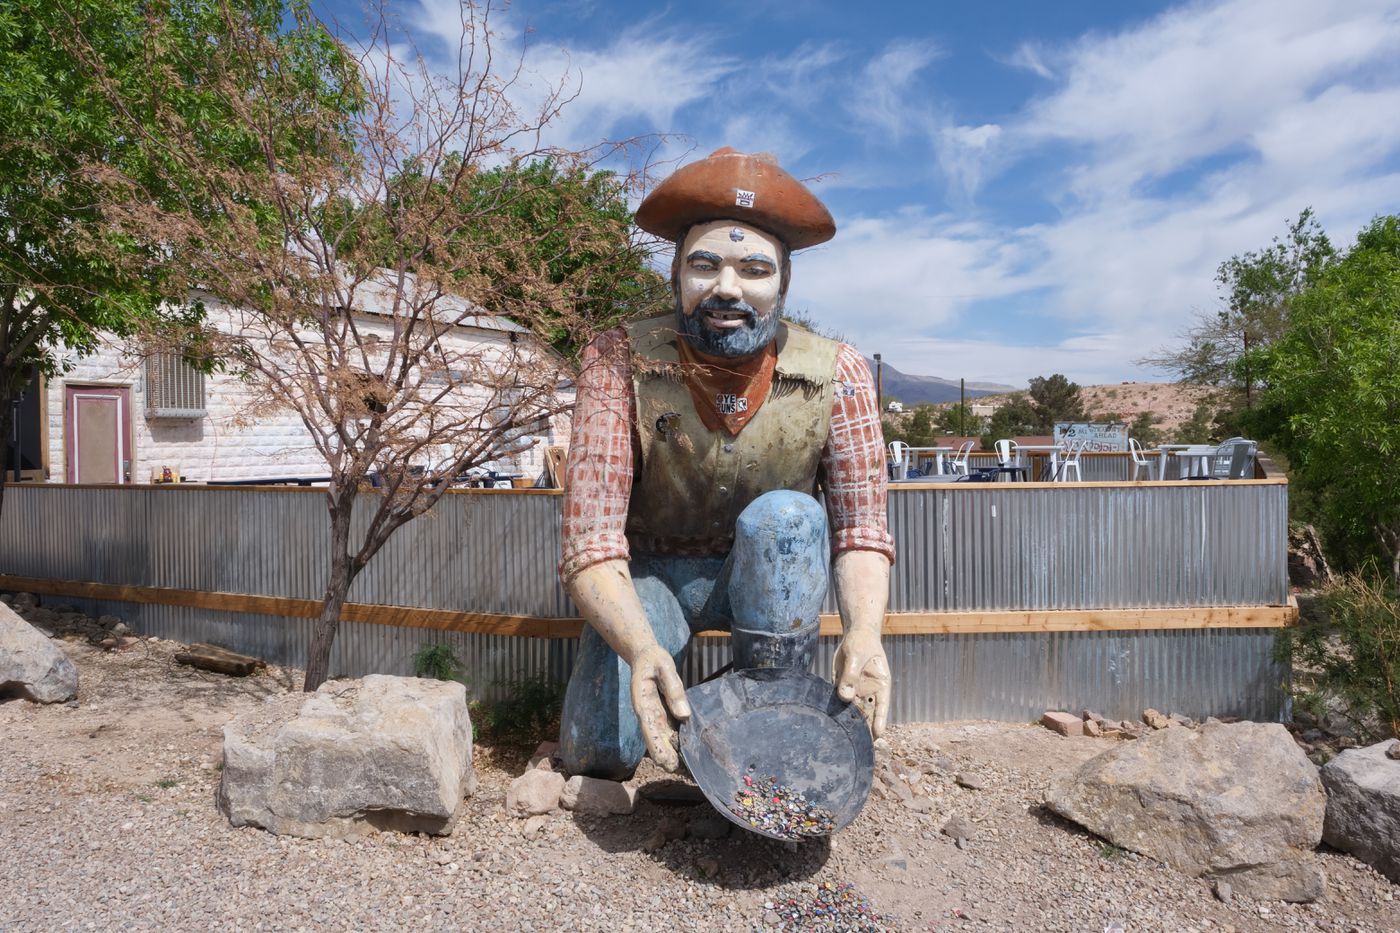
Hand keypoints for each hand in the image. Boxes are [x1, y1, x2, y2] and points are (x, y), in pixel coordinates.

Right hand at [628, 644, 690, 771]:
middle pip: (656, 740)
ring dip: (673, 753)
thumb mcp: (664, 667)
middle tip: (681, 773)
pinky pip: (669, 731)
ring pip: (663, 739)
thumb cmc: (653, 659)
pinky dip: (677, 742)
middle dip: (667, 757)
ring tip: (688, 769)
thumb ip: (673, 689)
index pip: (649, 729)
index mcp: (643, 703)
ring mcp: (654, 716)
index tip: (666, 763)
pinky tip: (689, 752)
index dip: (657, 747)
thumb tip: (684, 715)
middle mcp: (647, 714)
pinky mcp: (662, 715)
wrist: (645, 656)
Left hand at [832, 629, 890, 737]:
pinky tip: (829, 723)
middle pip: (867, 713)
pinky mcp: (841, 687)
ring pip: (852, 710)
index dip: (880, 721)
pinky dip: (835, 711)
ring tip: (843, 738)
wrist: (854, 635)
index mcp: (880, 685)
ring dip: (847, 722)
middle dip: (863, 728)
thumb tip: (845, 697)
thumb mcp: (856, 656)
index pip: (882, 706)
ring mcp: (855, 691)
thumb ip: (851, 676)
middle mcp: (868, 691)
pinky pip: (838, 701)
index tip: (878, 735)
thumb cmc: (862, 644)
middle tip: (859, 744)